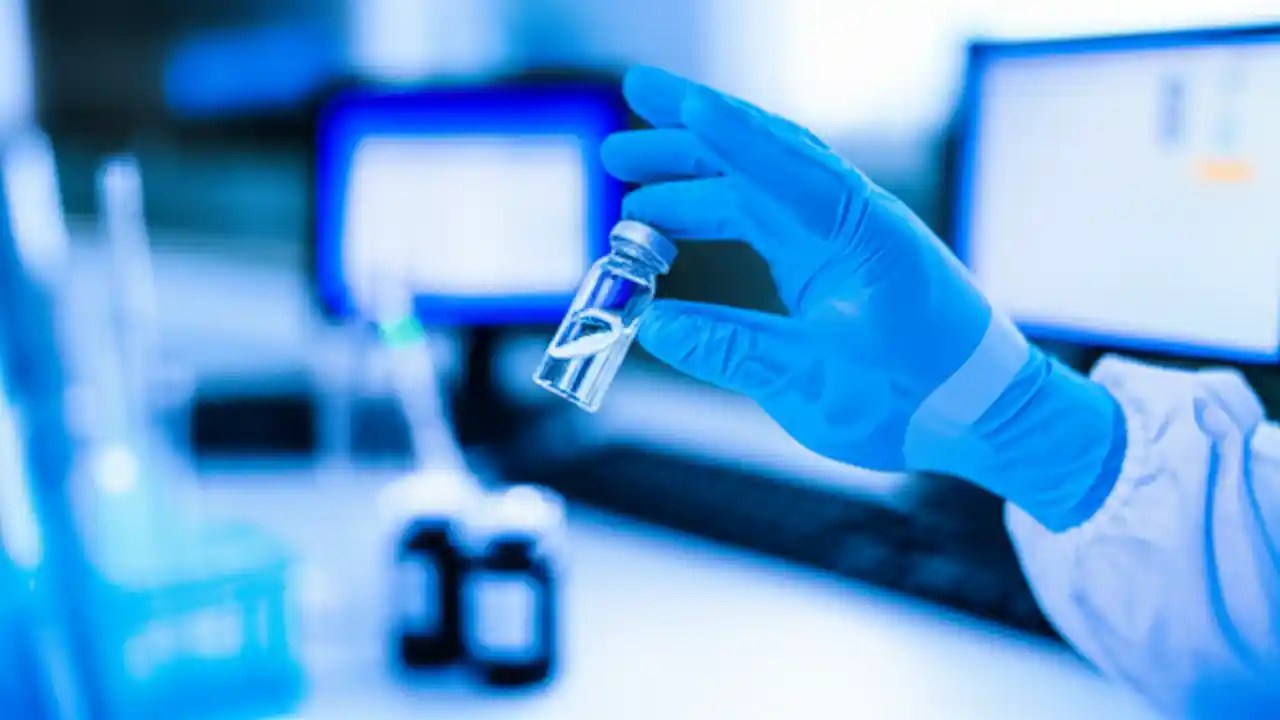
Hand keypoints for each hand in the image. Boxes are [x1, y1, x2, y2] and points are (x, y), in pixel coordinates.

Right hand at [602, 67, 1125, 530]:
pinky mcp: (835, 260)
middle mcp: (853, 219)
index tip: (667, 101)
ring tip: (630, 196)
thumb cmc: (920, 396)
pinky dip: (720, 214)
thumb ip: (732, 350)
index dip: (721, 133)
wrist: (984, 411)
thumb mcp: (816, 383)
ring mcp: (844, 236)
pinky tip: (680, 227)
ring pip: (757, 187)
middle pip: (760, 158)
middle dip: (689, 139)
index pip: (782, 166)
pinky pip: (768, 218)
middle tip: (621, 134)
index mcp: (863, 235)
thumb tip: (651, 324)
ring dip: (695, 182)